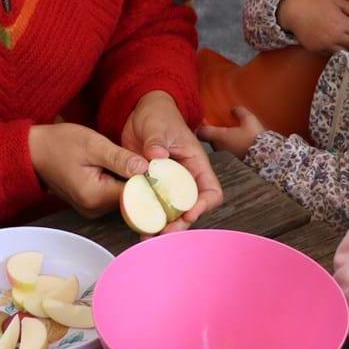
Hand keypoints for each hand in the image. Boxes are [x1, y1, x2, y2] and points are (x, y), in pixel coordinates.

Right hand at [29, 122, 145, 218]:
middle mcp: (94, 208)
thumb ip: (120, 158)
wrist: (35, 151)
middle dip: (141, 181)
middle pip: (131, 199)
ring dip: (131, 183)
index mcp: (95, 196)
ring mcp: (91, 208)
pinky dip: (120, 184)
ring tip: (139, 163)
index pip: (135, 195)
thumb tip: (146, 168)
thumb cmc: (60, 144)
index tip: (158, 166)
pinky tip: (123, 169)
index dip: (148, 181)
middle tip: (152, 162)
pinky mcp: (90, 203)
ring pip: (123, 198)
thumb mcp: (93, 145)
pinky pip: (112, 196)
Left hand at [122, 91, 223, 231]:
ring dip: (162, 226)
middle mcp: (185, 178)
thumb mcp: (158, 125)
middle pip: (190, 208)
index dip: (203, 205)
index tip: (188, 213)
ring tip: (148, 235)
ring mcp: (168, 185)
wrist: (140, 113)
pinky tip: (137, 225)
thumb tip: (156, 156)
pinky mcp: (151, 187)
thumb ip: (157, 140)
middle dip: (180, 223)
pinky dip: (147, 217)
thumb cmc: (158, 115)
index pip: (210, 191)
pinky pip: (152, 207)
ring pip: (171, 213)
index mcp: (196, 164)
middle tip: (164, 233)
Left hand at [199, 105, 262, 158]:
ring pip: (218, 146)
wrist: (266, 159)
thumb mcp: (249, 120)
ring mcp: (224, 157)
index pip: (201, 132)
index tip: (205, 120)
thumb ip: (239, 112)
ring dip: (222, 141)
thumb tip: (234, 109)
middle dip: (214, 132)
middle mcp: (218, 148)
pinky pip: (226, 153)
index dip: (202, 125)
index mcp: (219, 137)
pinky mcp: (232, 163)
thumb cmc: (255, 140)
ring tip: (233, 135)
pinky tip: (239, 144)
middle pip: (210, 139)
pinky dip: (229, 148)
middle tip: (222, 126)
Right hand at [278, 0, 348, 53]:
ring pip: (346, 51)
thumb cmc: (317, 4)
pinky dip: (337, 49)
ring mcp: (326, 46)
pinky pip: (333, 53)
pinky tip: (335, 41)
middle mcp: (335, 37)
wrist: (294, 12)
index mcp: (341, 23)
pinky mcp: (318, 51)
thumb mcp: (338, 2)